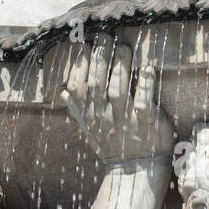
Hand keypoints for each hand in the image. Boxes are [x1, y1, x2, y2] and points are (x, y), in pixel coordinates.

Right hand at [60, 42, 173, 162]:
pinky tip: (147, 67)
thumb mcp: (90, 129)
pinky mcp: (147, 123)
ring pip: (118, 90)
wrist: (136, 170)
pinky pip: (145, 102)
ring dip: (120, 66)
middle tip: (104, 37)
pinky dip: (146, 84)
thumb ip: (76, 108)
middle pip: (97, 83)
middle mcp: (105, 116)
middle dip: (99, 58)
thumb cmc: (113, 145)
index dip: (79, 65)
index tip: (83, 45)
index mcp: (90, 115)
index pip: (78, 87)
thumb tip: (61, 91)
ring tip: (123, 47)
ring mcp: (125, 120)